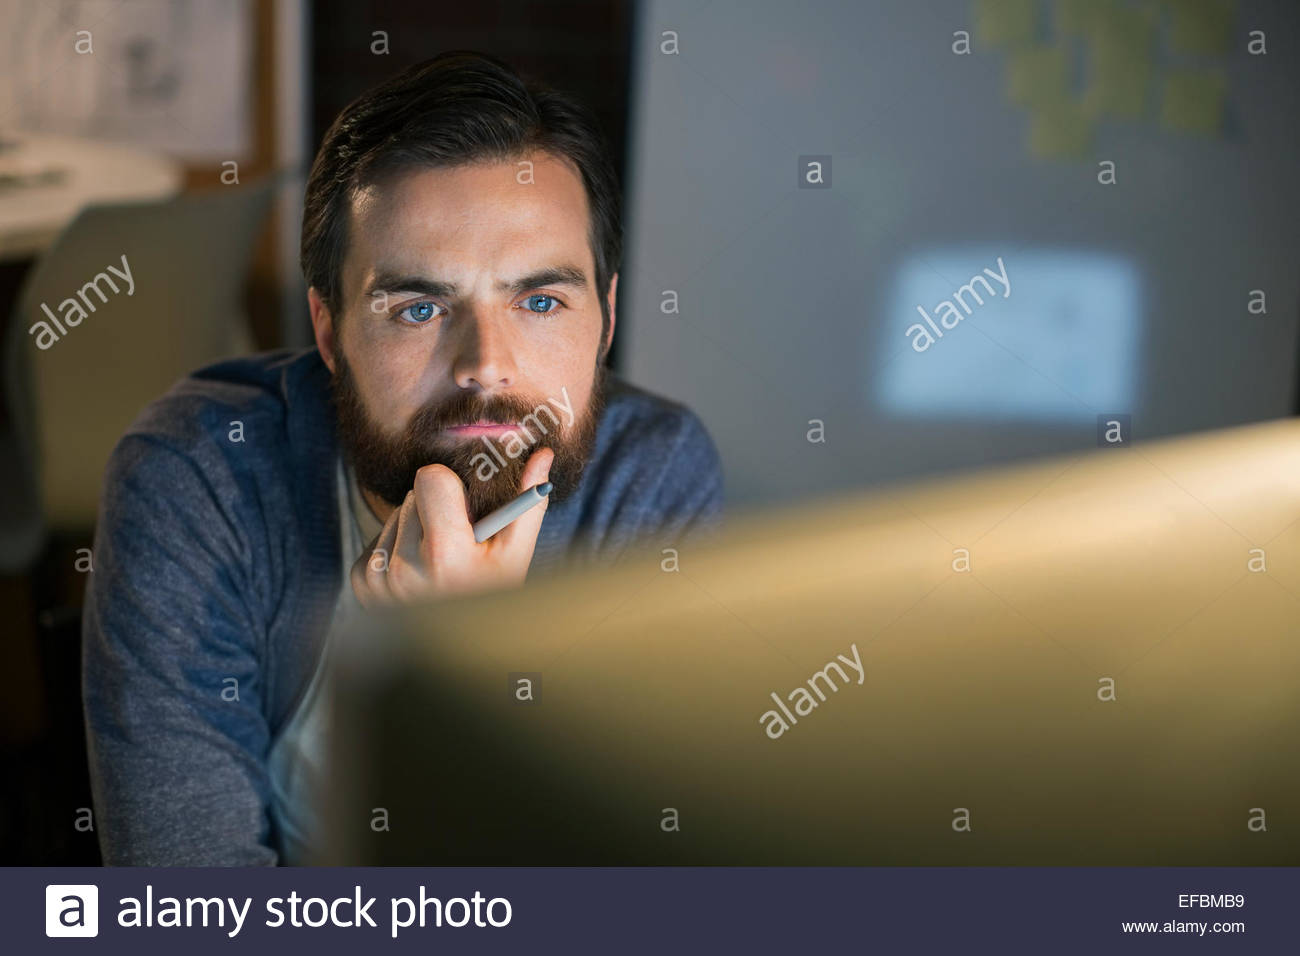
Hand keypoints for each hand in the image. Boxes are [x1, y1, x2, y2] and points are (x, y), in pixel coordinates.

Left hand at [350, 447, 553, 606]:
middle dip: (436, 512)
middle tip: (456, 547)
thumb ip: (527, 503)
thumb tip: (542, 454)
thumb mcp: (516, 556)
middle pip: (413, 496)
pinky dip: (396, 550)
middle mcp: (404, 570)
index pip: (430, 477)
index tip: (464, 513)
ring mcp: (379, 581)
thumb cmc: (494, 599)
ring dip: (416, 531)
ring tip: (439, 565)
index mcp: (445, 556)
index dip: (451, 488)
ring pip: (395, 517)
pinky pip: (377, 540)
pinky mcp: (362, 586)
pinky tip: (419, 575)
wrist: (459, 656)